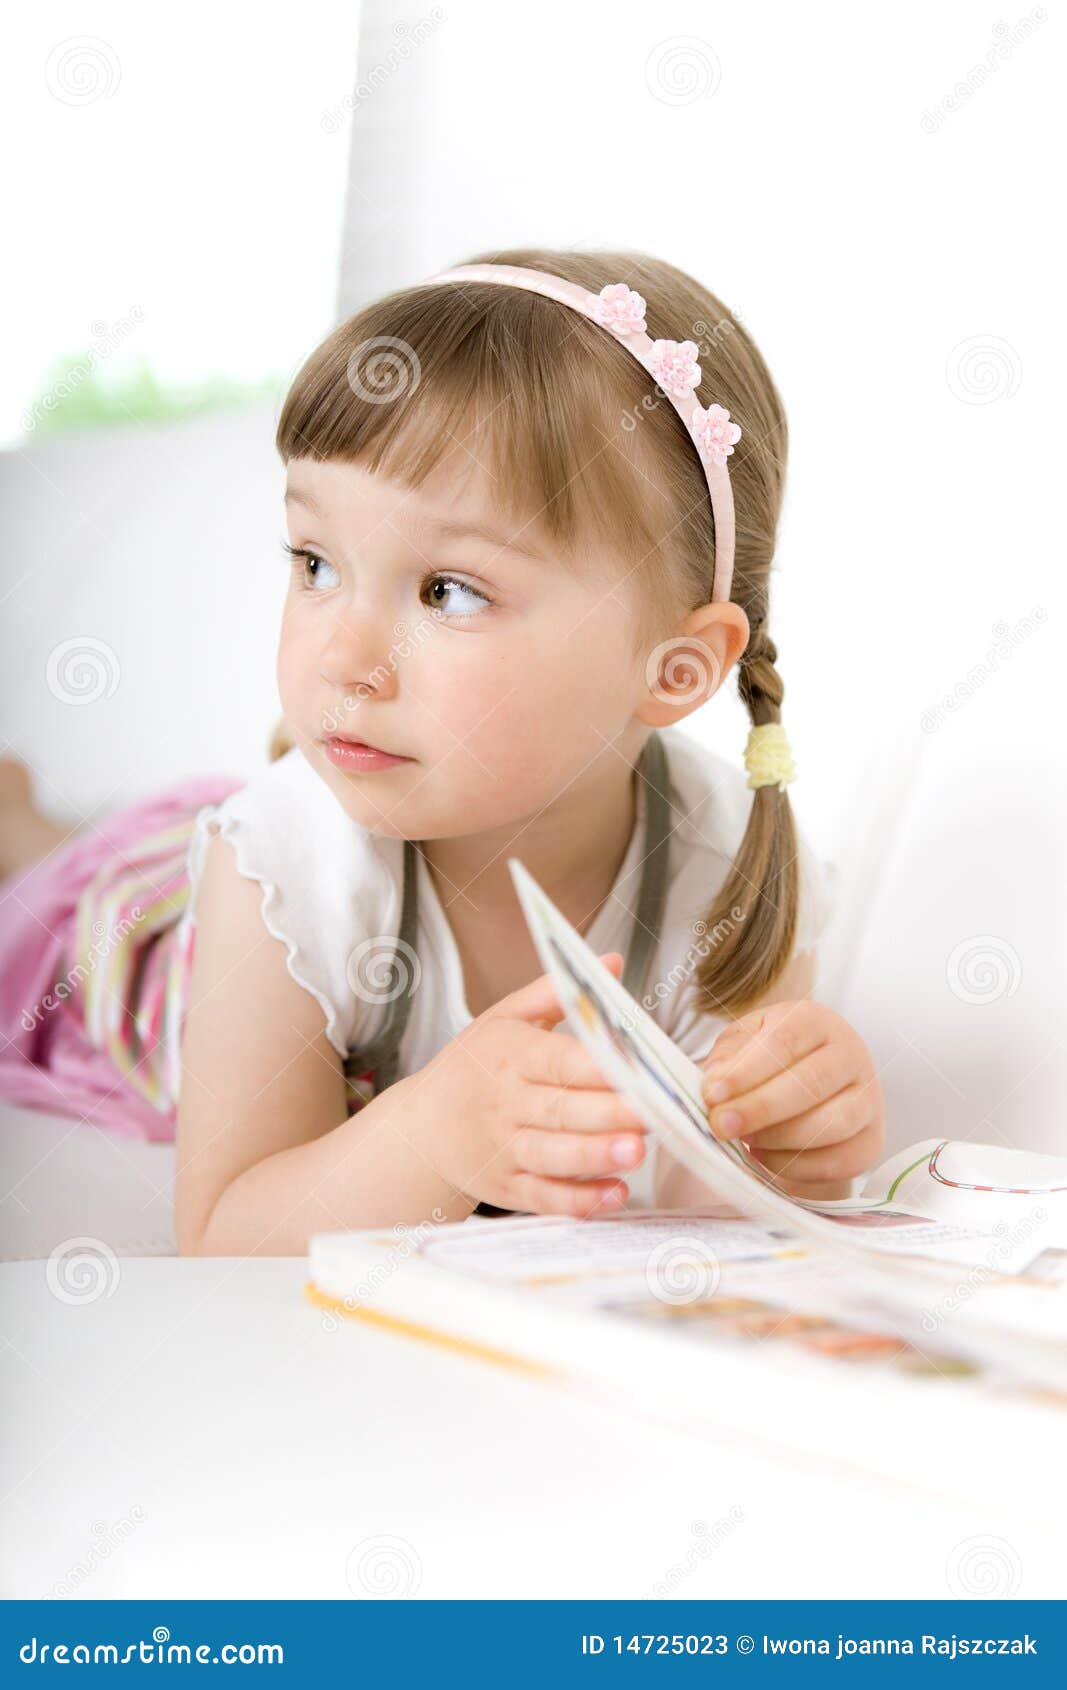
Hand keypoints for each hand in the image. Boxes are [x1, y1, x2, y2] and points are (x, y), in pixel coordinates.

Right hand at [411, 953, 650, 1216]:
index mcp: (512, 1057)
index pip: (558, 1061)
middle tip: (652, 1114)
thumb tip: (613, 962)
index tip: (638, 1068)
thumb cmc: (473, 1065)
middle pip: (560, 1110)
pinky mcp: (505, 1187)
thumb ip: (559, 993)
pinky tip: (614, 1194)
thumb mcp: (504, 1019)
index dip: (597, 1067)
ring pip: (552, 1155)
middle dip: (607, 1113)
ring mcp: (503, 1149)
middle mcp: (506, 1104)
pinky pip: (543, 1197)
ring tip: (636, 1153)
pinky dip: (577, 1201)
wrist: (420, 1127)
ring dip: (594, 1156)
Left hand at [699, 1000, 883, 1196]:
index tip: (713, 1095)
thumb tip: (714, 1082)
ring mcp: (868, 1098)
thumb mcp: (745, 1041)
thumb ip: (728, 1056)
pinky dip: (795, 1165)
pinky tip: (764, 1157)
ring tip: (745, 1140)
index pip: (784, 1043)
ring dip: (779, 1138)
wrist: (813, 1085)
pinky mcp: (871, 1140)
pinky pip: (838, 1161)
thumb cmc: (772, 1058)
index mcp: (815, 1021)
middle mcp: (851, 1054)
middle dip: (760, 1109)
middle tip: (721, 1125)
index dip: (746, 1072)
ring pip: (830, 1124)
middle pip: (810, 1083)